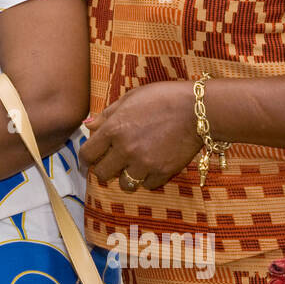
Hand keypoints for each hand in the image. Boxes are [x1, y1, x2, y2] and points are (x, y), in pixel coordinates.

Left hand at [80, 81, 202, 190]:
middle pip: (102, 174)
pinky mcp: (162, 172)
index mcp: (113, 129)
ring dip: (126, 177)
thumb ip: (107, 115)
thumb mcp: (130, 98)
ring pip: (125, 184)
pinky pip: (148, 185)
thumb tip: (87, 125)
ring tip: (133, 166)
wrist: (198, 109)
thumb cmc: (163, 98)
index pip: (87, 154)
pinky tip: (152, 166)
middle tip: (112, 163)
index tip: (90, 160)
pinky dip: (148, 178)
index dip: (86, 159)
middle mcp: (125, 149)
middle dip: (104, 169)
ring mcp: (144, 163)